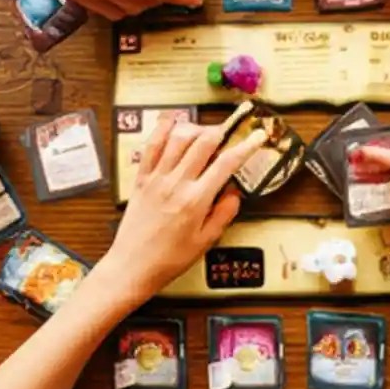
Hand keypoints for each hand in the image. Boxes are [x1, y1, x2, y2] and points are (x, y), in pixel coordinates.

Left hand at [103, 118, 265, 300]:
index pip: (227, 163)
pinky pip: (152, 145)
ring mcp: (157, 178)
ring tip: (205, 132)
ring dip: (196, 128)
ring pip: (179, 137)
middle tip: (230, 132)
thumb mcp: (206, 241)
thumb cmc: (168, 259)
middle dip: (222, 131)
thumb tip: (234, 192)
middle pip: (204, 142)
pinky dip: (163, 129)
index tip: (257, 137)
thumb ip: (224, 213)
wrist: (132, 266)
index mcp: (196, 201)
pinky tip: (172, 122)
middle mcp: (176, 184)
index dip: (246, 145)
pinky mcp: (141, 178)